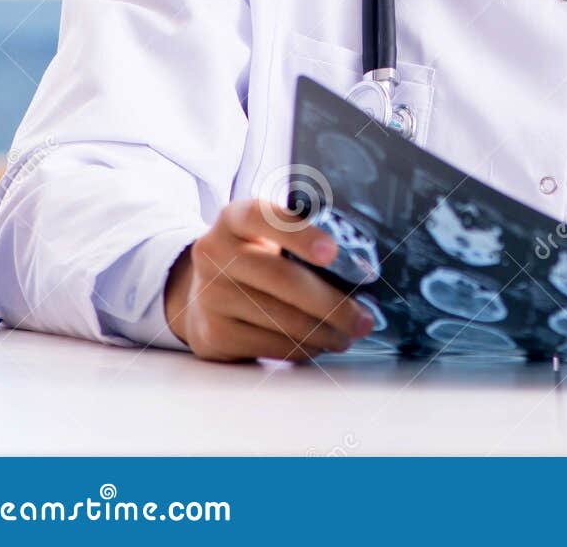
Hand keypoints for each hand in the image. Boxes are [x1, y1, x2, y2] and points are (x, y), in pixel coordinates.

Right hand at [163, 198, 374, 361]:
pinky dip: (301, 348)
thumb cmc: (254, 254)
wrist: (202, 291)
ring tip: (349, 334)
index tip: (333, 253)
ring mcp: (211, 296)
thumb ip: (299, 236)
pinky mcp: (213, 334)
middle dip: (331, 303)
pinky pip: (268, 345)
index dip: (302, 235)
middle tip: (364, 318)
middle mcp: (216, 253)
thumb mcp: (265, 232)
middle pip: (282, 278)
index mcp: (235, 218)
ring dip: (323, 332)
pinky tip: (319, 344)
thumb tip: (358, 264)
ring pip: (279, 318)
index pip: (267, 218)